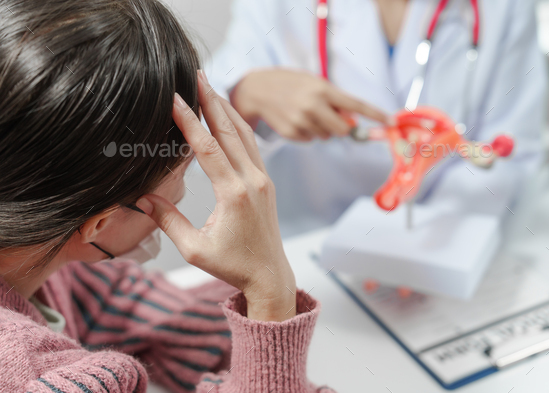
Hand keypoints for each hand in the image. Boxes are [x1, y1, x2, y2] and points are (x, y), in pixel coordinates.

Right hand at [137, 71, 295, 321]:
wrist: (270, 274)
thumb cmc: (233, 265)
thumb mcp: (194, 249)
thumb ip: (169, 222)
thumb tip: (143, 199)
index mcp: (233, 195)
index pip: (207, 148)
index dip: (190, 121)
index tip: (176, 98)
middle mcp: (251, 181)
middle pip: (229, 131)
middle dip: (211, 101)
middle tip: (196, 75)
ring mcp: (262, 179)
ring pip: (244, 134)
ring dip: (227, 109)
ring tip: (211, 87)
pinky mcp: (266, 182)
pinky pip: (253, 146)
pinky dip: (240, 126)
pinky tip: (230, 115)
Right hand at [231, 69, 388, 140]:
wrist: (258, 90)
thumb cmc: (292, 84)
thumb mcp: (314, 83)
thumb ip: (334, 101)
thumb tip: (351, 122)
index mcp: (323, 89)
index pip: (356, 105)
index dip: (375, 114)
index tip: (391, 122)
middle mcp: (313, 105)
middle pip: (342, 129)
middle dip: (342, 127)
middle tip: (332, 119)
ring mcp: (302, 121)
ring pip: (326, 136)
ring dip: (322, 129)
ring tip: (305, 114)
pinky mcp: (292, 133)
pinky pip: (311, 140)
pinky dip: (308, 133)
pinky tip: (295, 120)